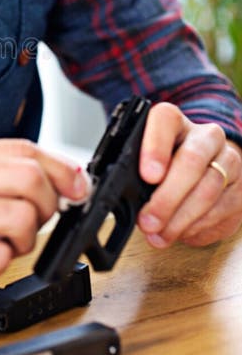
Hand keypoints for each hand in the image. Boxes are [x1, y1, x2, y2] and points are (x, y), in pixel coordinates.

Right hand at [0, 138, 87, 304]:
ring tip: (3, 245)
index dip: (62, 169)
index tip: (78, 188)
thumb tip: (64, 181)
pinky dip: (0, 264)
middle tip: (33, 224)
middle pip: (30, 180)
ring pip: (21, 219)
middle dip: (47, 207)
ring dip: (25, 241)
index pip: (24, 149)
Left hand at [137, 103, 241, 247]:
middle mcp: (207, 136)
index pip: (166, 120)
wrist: (204, 168)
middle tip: (148, 221)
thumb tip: (124, 197)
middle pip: (191, 161)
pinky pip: (221, 211)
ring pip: (208, 191)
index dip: (156, 148)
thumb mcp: (143, 159)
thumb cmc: (164, 165)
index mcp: (175, 121)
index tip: (148, 176)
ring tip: (159, 234)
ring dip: (180, 219)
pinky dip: (196, 227)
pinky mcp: (240, 190)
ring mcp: (229, 161)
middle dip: (167, 198)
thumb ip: (133, 169)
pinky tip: (180, 233)